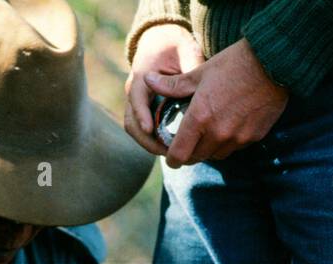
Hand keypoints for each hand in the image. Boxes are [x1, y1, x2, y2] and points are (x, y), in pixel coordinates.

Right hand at [124, 23, 205, 156]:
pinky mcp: (142, 110)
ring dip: (149, 144)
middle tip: (167, 151)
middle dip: (147, 140)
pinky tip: (171, 148)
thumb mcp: (186, 49)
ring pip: (135, 130)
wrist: (161, 40)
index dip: (142, 115)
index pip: (136, 98)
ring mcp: (136, 103)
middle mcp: (134, 91)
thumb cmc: (175, 44)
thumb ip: (191, 67)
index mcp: (142, 76)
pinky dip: (153, 141)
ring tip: (170, 153)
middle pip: (131, 122)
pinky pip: (142, 130)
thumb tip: (201, 88)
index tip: (150, 130)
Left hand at [145, 38, 288, 167]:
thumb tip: (147, 81)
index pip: (179, 154)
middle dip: (189, 153)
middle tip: (187, 144)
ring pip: (216, 155)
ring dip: (208, 149)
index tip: (171, 156)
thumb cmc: (233, 64)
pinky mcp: (254, 137)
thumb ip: (173, 85)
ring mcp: (238, 138)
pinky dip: (228, 143)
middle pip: (196, 158)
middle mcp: (218, 133)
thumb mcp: (200, 73)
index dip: (172, 159)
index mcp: (200, 118)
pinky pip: (235, 148)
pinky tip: (228, 127)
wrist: (273, 62)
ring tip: (207, 134)